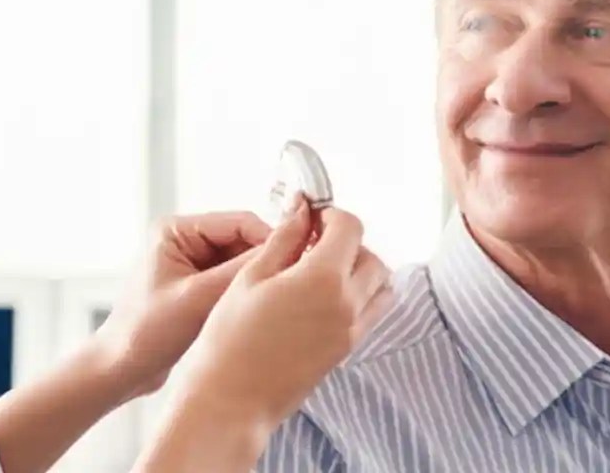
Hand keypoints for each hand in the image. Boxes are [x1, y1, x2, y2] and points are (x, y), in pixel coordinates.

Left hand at [92, 210, 271, 399]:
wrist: (121, 370)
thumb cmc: (145, 333)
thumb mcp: (197, 299)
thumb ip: (238, 272)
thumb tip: (281, 251)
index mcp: (176, 230)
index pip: (238, 221)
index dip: (269, 238)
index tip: (295, 260)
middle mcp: (184, 240)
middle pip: (242, 239)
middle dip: (263, 261)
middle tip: (289, 283)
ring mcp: (191, 262)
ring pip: (241, 261)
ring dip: (255, 278)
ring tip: (275, 298)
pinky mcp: (197, 285)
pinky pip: (232, 280)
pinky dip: (245, 291)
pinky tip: (258, 308)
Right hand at [168, 197, 394, 431]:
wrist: (231, 399)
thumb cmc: (230, 339)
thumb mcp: (251, 276)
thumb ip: (284, 239)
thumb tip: (301, 210)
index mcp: (324, 278)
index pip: (351, 228)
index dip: (330, 215)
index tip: (310, 218)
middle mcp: (348, 303)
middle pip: (371, 256)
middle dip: (347, 242)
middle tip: (313, 243)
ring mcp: (351, 330)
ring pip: (379, 286)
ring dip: (359, 270)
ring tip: (321, 271)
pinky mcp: (346, 350)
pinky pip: (370, 313)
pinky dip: (359, 297)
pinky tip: (322, 299)